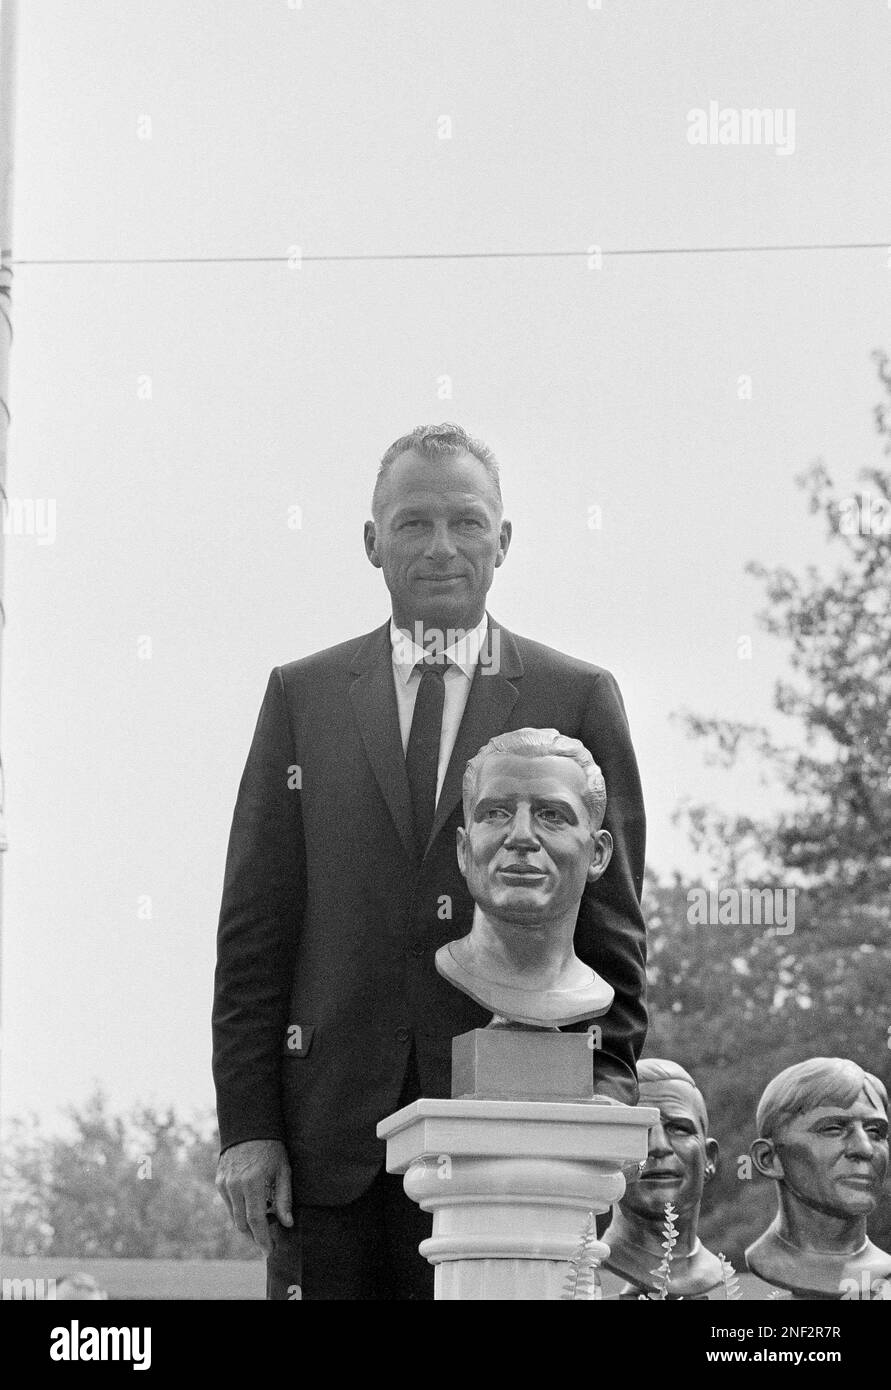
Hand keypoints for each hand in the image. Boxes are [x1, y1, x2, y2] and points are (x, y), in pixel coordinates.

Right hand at [216, 1139, 293, 1254]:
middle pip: (242, 1224)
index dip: (262, 1239)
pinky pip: (229, 1205)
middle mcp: (235, 1185)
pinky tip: (252, 1207)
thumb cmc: (271, 1148)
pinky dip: (240, 1212)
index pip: (256, 1220)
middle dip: (254, 1236)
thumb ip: (284, 1198)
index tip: (269, 1251)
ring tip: (263, 1222)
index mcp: (253, 1182)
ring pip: (233, 1217)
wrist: (249, 1126)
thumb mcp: (283, 1170)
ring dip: (247, 1225)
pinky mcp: (219, 1181)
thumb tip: (287, 1223)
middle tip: (268, 1241)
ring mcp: (224, 1183)